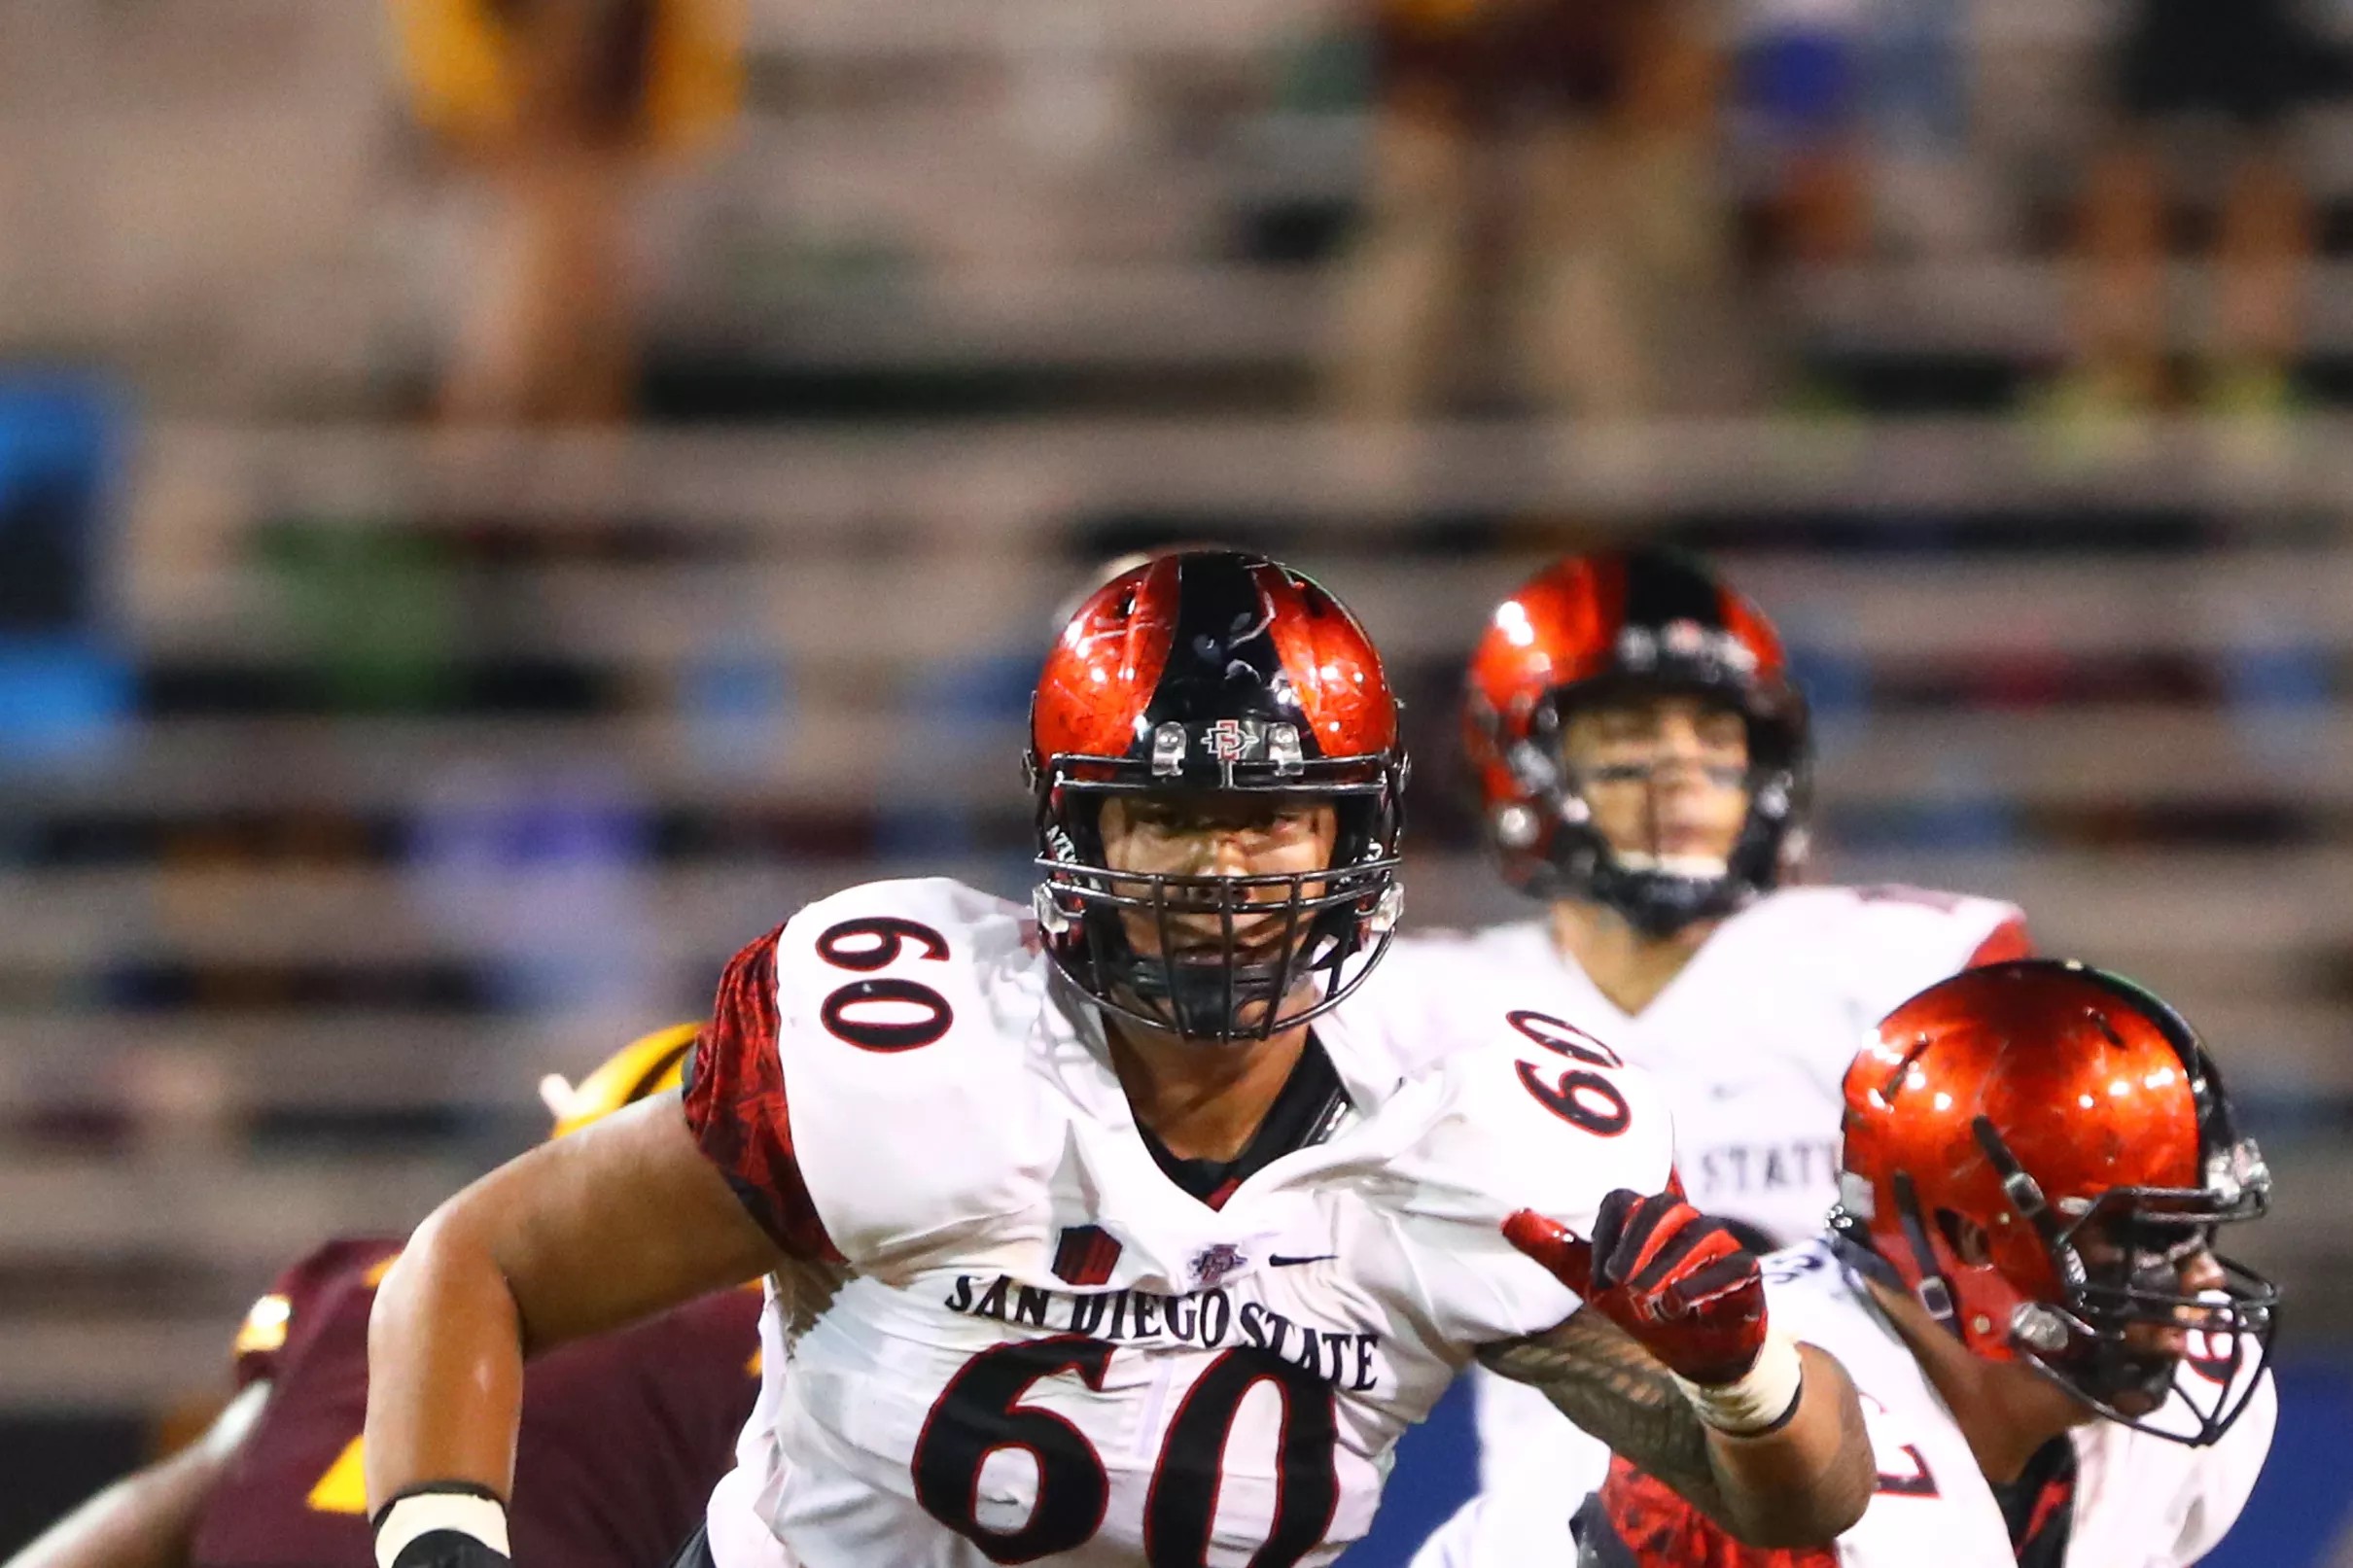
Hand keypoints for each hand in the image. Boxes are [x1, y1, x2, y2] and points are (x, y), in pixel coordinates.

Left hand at [1505, 1188, 1766, 1387]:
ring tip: (1647, 1298)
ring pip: (1697, 1232)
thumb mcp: (1591, 1281)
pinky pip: (1731, 1266)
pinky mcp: (1744, 1272)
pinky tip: (1678, 1306)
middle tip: (1618, 1281)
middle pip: (1661, 1207)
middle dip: (1636, 1242)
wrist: (1694, 1348)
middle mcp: (1682, 1220)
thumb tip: (1507, 1219)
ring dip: (1668, 1263)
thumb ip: (1554, 1248)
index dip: (1606, 1231)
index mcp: (1643, 1216)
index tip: (1596, 1274)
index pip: (1622, 1199)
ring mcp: (1716, 1243)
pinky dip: (1702, 1284)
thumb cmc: (1641, 1303)